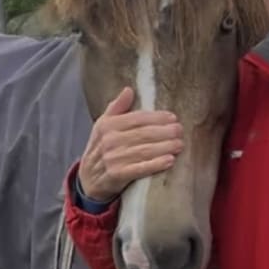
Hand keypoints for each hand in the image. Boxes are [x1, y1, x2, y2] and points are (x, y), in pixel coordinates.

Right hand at [75, 87, 183, 203]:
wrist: (88, 179)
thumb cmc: (101, 149)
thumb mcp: (103, 126)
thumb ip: (116, 108)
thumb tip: (129, 90)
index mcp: (107, 125)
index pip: (137, 118)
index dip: (157, 117)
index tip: (172, 117)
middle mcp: (109, 141)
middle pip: (144, 133)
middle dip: (165, 132)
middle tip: (180, 131)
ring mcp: (113, 159)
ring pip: (144, 150)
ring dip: (165, 147)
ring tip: (179, 144)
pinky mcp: (117, 175)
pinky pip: (139, 169)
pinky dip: (155, 165)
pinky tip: (169, 160)